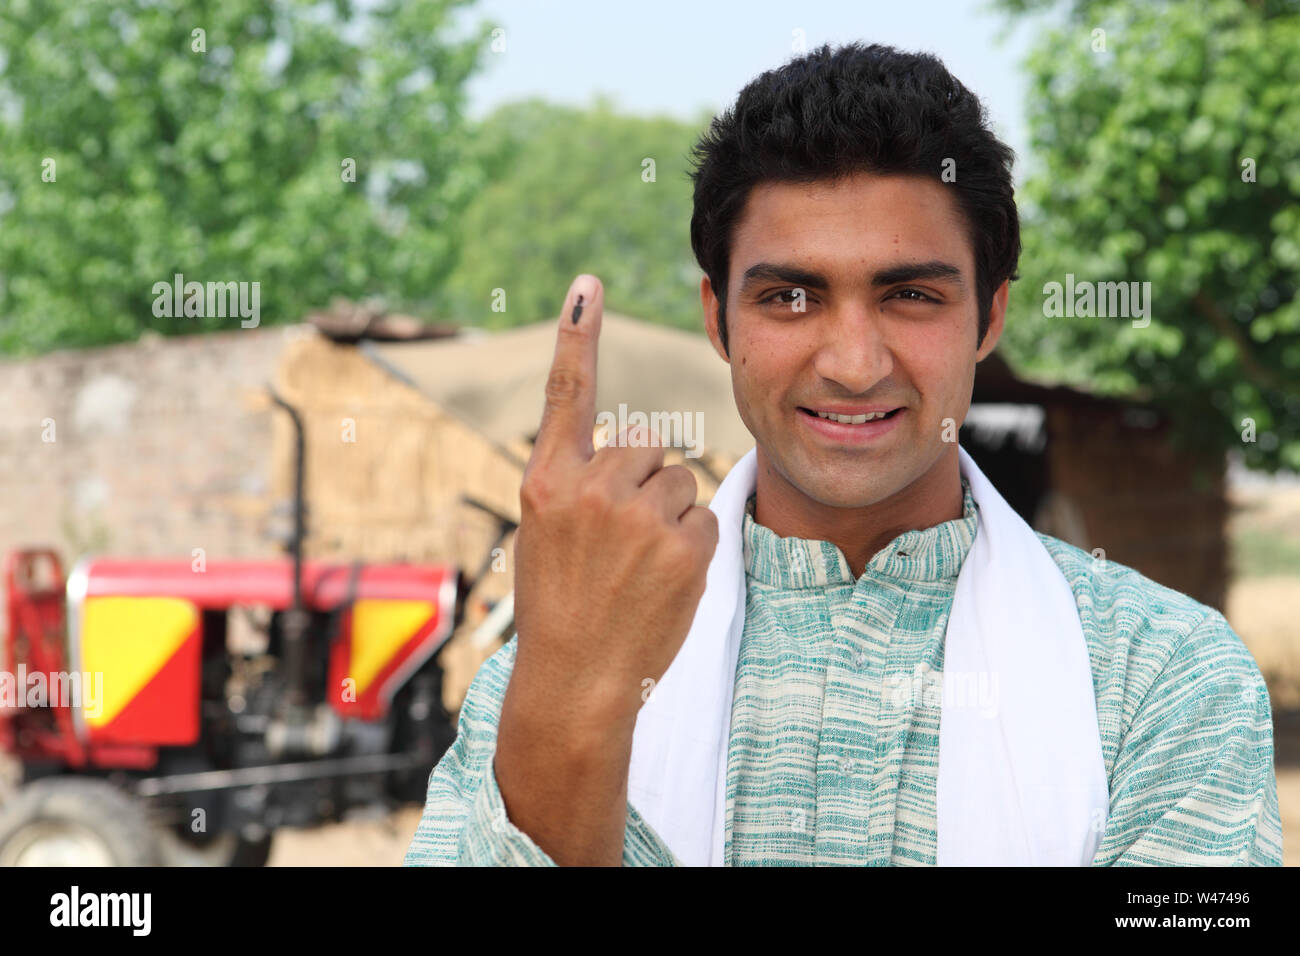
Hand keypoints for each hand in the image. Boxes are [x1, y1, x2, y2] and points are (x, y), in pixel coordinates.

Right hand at [509, 274, 719, 734]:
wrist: (577, 679)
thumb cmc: (560, 606)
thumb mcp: (547, 535)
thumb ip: (581, 485)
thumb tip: (643, 451)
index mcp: (547, 481)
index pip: (568, 395)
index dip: (579, 336)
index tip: (587, 285)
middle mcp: (590, 488)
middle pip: (649, 446)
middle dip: (646, 484)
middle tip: (621, 543)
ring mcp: (638, 516)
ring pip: (679, 482)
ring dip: (669, 517)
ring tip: (637, 567)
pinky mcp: (683, 544)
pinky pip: (702, 519)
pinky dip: (691, 547)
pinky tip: (662, 582)